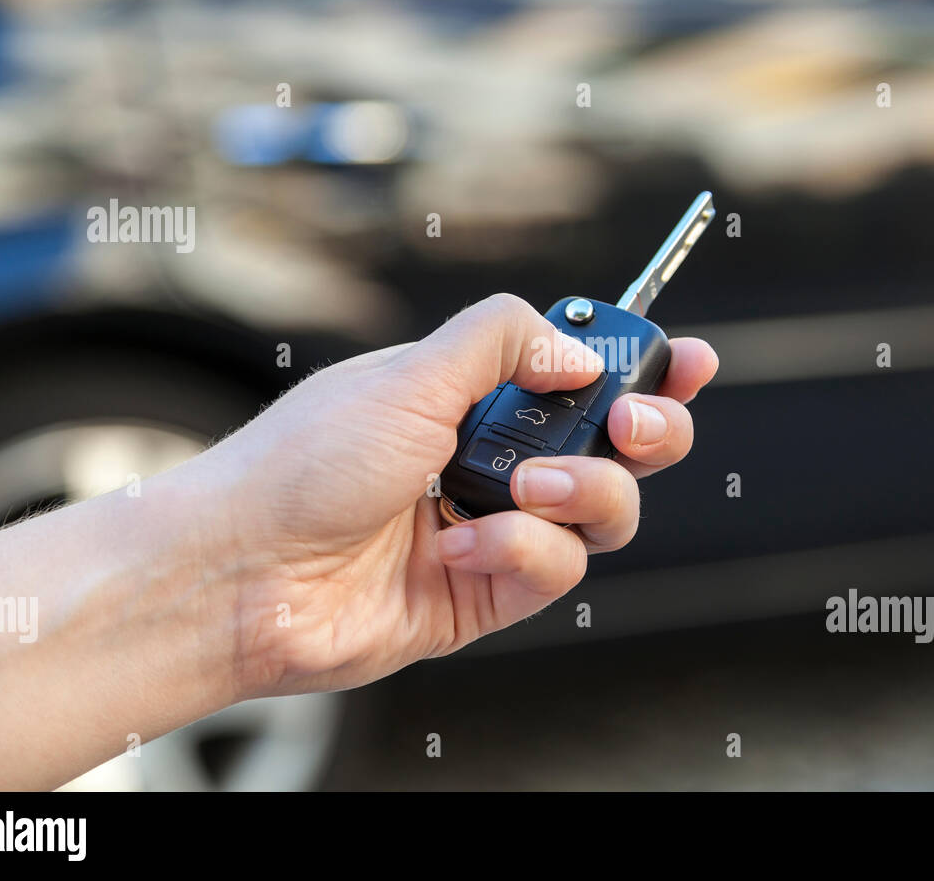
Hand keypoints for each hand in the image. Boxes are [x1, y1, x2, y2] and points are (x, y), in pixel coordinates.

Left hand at [198, 294, 717, 698]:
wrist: (244, 573)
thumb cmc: (306, 464)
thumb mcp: (411, 373)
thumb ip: (503, 340)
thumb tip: (576, 355)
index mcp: (471, 394)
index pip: (576, 372)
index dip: (640, 365)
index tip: (688, 359)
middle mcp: (491, 459)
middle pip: (616, 445)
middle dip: (647, 430)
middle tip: (633, 424)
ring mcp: (495, 527)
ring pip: (603, 510)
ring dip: (584, 491)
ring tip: (524, 487)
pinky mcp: (488, 593)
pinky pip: (556, 567)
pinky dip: (522, 550)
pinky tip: (461, 545)